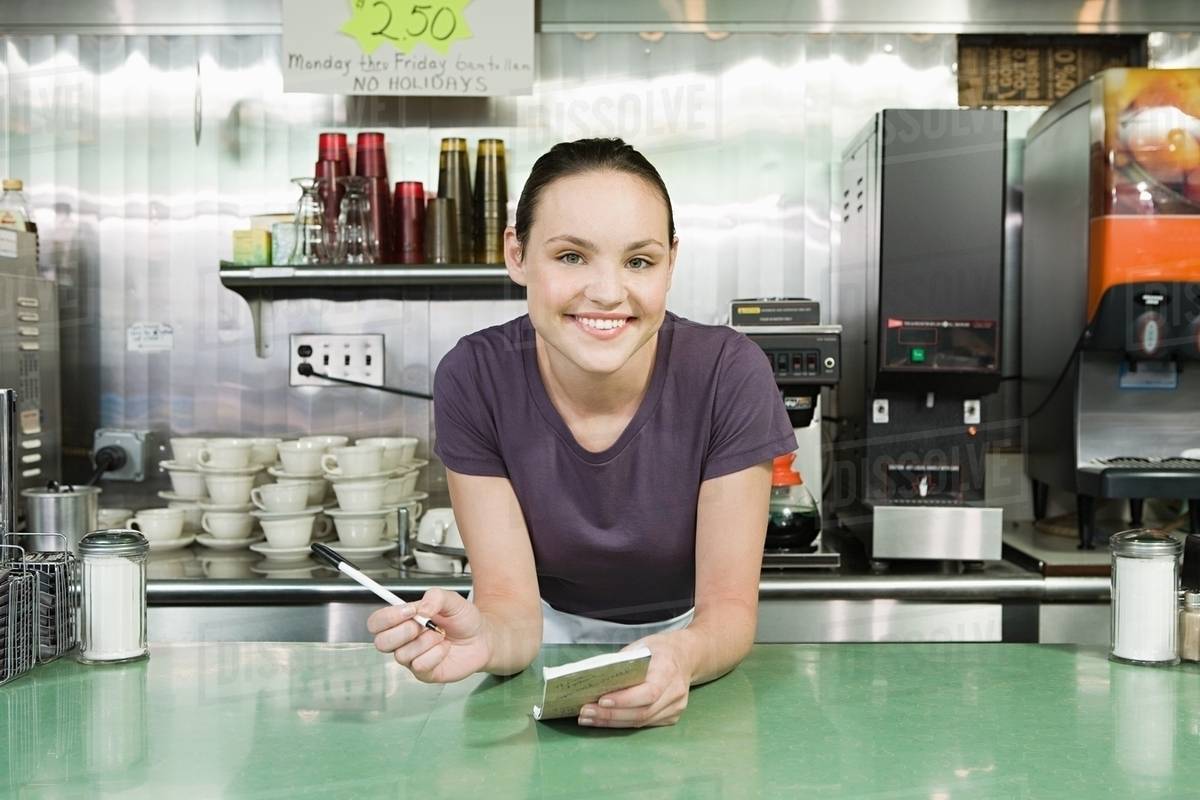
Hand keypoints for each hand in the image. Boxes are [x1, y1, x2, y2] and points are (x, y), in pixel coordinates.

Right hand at [367, 588, 489, 682]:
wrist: (482, 637)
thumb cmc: (463, 619)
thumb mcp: (451, 599)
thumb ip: (435, 597)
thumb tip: (420, 608)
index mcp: (403, 620)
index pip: (377, 622)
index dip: (388, 617)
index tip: (410, 611)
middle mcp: (403, 640)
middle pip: (381, 642)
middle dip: (403, 631)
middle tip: (423, 624)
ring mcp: (412, 657)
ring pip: (402, 655)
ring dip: (425, 642)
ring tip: (440, 635)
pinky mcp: (424, 673)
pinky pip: (419, 666)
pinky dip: (436, 654)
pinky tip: (445, 648)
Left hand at [577, 633, 693, 727]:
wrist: (686, 656)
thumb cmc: (660, 649)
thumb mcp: (642, 645)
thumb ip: (624, 662)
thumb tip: (597, 678)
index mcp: (669, 671)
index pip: (649, 692)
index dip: (625, 699)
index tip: (601, 700)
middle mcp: (675, 693)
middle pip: (642, 711)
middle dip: (610, 714)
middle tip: (585, 712)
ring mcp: (676, 707)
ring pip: (641, 721)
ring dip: (612, 722)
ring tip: (588, 718)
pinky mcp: (671, 717)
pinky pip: (644, 724)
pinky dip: (622, 723)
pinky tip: (603, 720)